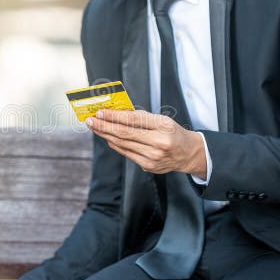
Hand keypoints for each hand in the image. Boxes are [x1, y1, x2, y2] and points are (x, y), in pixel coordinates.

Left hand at [85, 109, 206, 178]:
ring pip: (122, 145)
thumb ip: (141, 117)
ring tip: (95, 127)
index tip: (100, 112)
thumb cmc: (173, 132)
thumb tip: (116, 113)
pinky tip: (107, 137)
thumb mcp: (162, 120)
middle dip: (104, 126)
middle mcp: (159, 143)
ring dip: (105, 135)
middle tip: (90, 120)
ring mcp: (153, 157)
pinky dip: (115, 144)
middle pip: (124, 134)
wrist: (188, 154)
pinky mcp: (148, 166)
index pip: (133, 120)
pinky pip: (126, 153)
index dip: (114, 116)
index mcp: (163, 126)